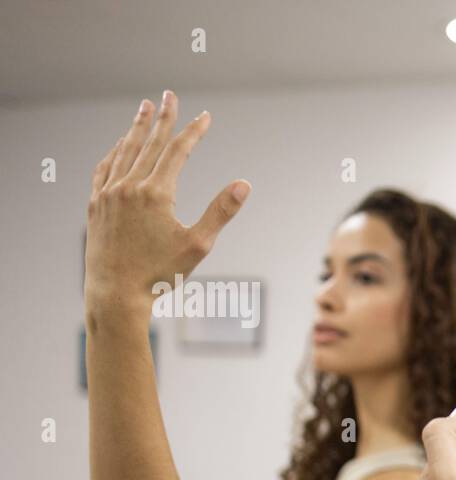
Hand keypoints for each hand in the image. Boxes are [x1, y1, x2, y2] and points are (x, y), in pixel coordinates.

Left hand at [85, 90, 249, 319]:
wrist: (115, 293)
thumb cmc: (160, 274)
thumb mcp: (198, 245)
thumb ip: (221, 211)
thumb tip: (244, 184)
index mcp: (156, 193)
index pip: (178, 151)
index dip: (194, 132)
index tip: (205, 116)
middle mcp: (129, 186)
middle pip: (150, 142)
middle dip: (163, 117)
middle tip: (170, 95)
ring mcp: (108, 193)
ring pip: (125, 151)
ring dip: (137, 128)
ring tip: (145, 108)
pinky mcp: (95, 204)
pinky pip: (106, 168)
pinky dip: (116, 152)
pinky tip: (121, 145)